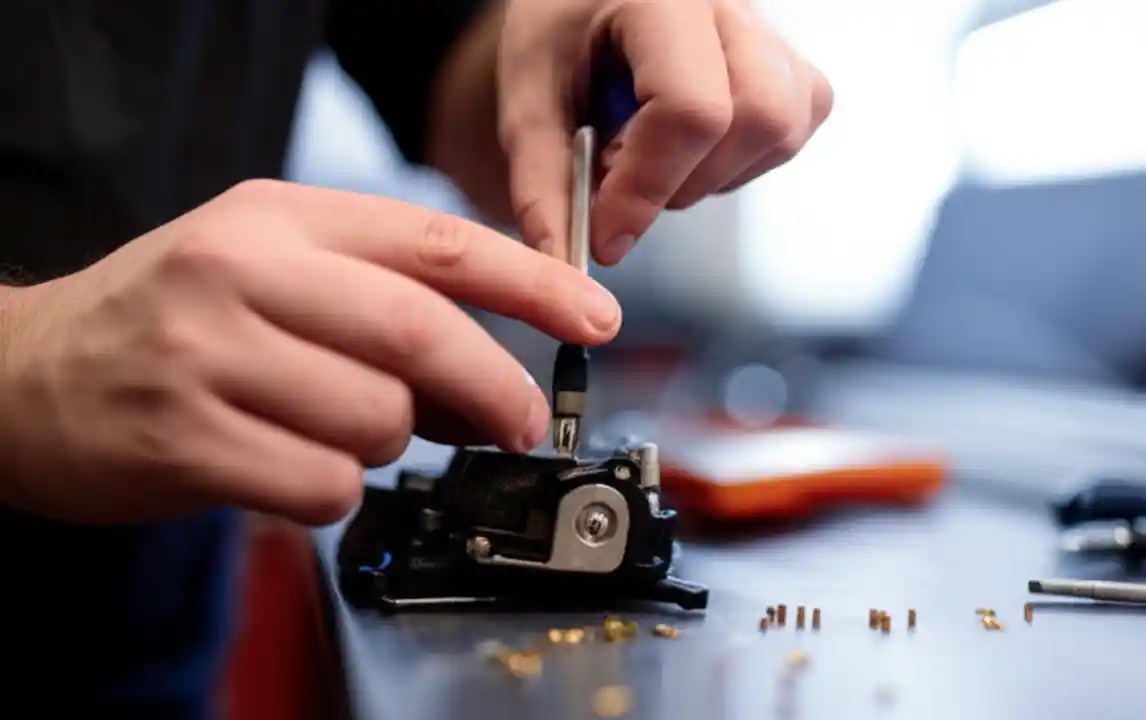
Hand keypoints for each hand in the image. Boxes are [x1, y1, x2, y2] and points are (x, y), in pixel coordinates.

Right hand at [0, 180, 620, 525]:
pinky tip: (288, 466)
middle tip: (517, 425)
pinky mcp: (184, 439)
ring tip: (336, 431)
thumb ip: (378, 305)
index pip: (438, 242)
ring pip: (378, 417)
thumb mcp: (269, 272)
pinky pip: (323, 483)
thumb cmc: (168, 320)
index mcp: (277, 217)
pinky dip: (333, 490)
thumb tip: (491, 379)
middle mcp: (240, 271)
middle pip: (422, 332)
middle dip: (494, 390)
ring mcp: (206, 354)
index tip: (596, 319)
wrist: (23, 373)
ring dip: (389, 443)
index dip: (535, 284)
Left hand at [497, 0, 833, 263]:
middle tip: (621, 178)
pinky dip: (742, 163)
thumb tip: (566, 262)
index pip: (690, 108)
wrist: (584, 6)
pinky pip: (794, 128)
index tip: (605, 236)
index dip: (649, 187)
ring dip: (714, 176)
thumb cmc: (555, 37)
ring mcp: (767, 27)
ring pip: (784, 130)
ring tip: (652, 159)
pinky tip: (691, 151)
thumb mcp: (528, 101)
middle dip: (685, 182)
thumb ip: (543, 182)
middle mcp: (728, 1)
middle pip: (758, 118)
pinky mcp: (787, 61)